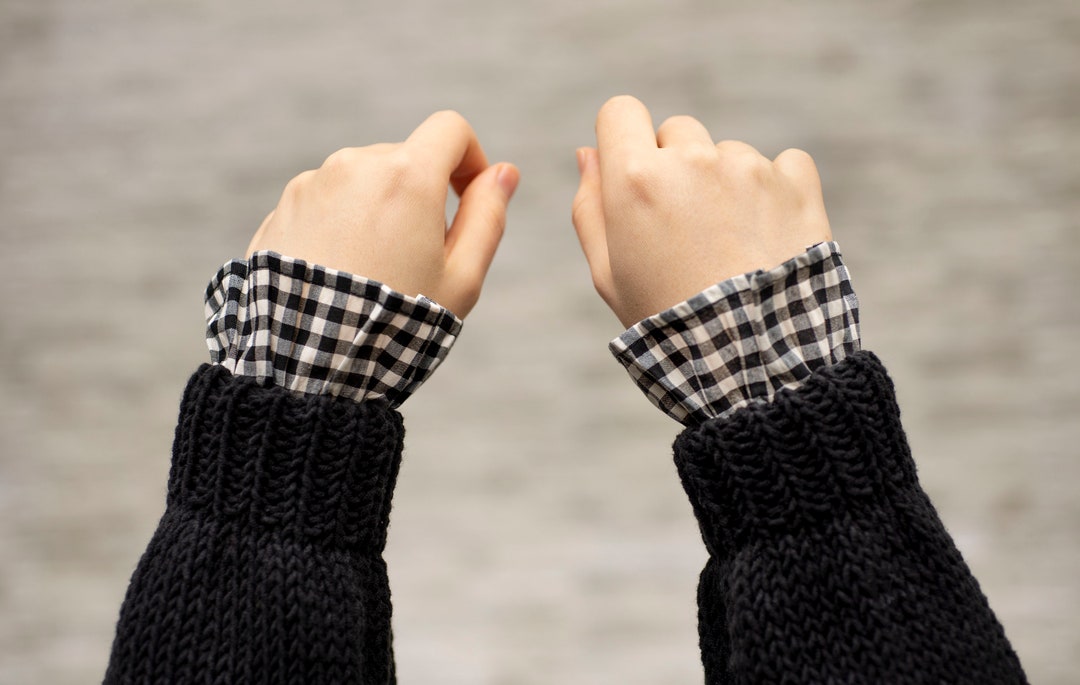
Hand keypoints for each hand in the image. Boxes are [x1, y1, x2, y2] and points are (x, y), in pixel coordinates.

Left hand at [246, 110, 519, 317]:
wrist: (308, 365)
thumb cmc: (394, 325)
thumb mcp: (461, 279)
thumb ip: (488, 216)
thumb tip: (503, 173)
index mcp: (406, 175)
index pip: (450, 129)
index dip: (470, 158)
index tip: (468, 197)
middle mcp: (355, 165)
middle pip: (405, 159)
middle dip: (420, 195)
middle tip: (418, 258)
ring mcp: (313, 185)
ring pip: (363, 180)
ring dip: (377, 209)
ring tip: (373, 272)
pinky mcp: (284, 209)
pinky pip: (326, 202)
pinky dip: (340, 226)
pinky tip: (340, 274)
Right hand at [572, 95, 831, 327]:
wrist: (753, 361)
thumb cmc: (667, 321)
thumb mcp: (609, 275)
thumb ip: (590, 207)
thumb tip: (588, 152)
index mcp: (637, 180)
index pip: (621, 111)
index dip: (623, 138)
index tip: (635, 171)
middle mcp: (692, 160)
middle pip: (676, 131)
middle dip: (676, 166)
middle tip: (686, 227)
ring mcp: (748, 168)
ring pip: (728, 153)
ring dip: (727, 185)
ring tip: (732, 247)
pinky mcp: (796, 184)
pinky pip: (785, 164)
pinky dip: (778, 190)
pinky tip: (769, 235)